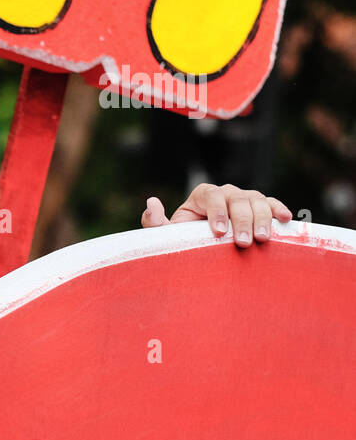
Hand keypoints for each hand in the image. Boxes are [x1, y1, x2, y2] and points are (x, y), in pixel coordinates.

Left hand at [142, 184, 291, 247]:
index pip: (211, 197)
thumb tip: (152, 202)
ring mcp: (245, 198)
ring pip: (257, 200)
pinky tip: (286, 219)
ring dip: (261, 219)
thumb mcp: (168, 233)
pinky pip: (272, 203)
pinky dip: (279, 209)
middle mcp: (225, 193)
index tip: (218, 233)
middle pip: (237, 199)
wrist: (205, 246)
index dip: (217, 213)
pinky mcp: (261, 207)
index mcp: (203, 195)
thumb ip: (156, 222)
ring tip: (262, 239)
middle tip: (244, 243)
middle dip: (241, 221)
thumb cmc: (185, 239)